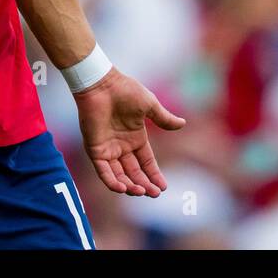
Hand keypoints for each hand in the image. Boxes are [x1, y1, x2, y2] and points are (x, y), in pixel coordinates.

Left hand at [73, 68, 184, 196]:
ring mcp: (108, 149)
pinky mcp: (95, 149)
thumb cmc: (125, 91)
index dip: (154, 174)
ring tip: (141, 191)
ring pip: (119, 175)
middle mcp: (122, 146)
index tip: (163, 187)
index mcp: (136, 137)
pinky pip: (103, 171)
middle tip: (154, 193)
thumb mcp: (149, 106)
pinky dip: (112, 181)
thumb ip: (163, 118)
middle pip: (134, 172)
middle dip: (144, 184)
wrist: (102, 84)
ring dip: (130, 185)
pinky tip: (123, 188)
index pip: (146, 162)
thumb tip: (182, 124)